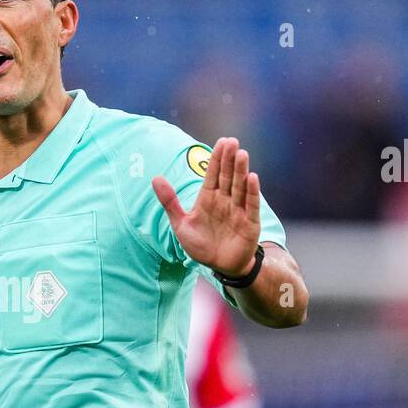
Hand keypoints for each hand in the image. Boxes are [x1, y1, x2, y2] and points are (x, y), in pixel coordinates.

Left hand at [151, 137, 260, 276]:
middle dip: (229, 159)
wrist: (219, 266)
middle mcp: (225, 201)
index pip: (213, 174)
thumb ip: (169, 202)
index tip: (221, 142)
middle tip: (232, 141)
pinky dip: (252, 192)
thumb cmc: (201, 245)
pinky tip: (252, 177)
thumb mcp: (181, 224)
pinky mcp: (250, 223)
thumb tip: (155, 178)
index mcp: (208, 199)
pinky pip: (251, 205)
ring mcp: (238, 211)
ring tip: (242, 154)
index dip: (217, 159)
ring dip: (241, 171)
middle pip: (227, 176)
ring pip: (240, 187)